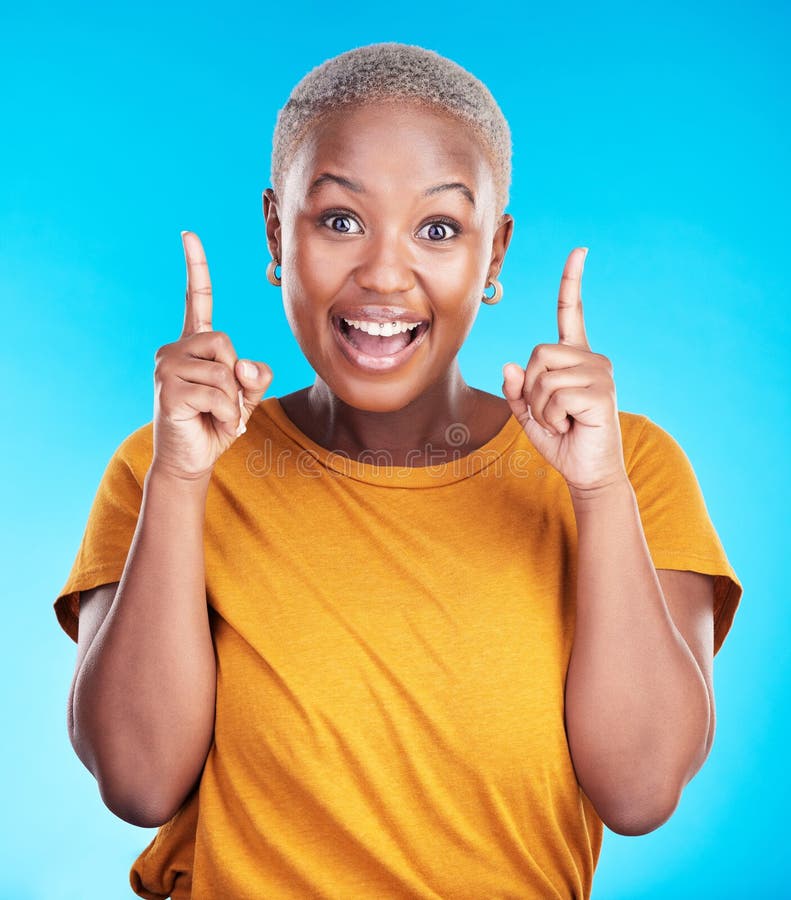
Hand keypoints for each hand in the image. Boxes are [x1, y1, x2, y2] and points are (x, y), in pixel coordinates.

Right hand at [151, 231, 272, 481]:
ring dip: (233, 401)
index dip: (195, 268)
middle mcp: (175, 349)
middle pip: (224, 341)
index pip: (195, 300)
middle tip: (226, 402)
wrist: (191, 459)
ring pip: (223, 371)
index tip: (188, 235)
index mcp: (194, 345)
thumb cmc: (216, 423)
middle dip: (236, 377)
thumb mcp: (246, 397)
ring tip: (219, 415)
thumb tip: (244, 367)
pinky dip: (227, 413)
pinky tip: (215, 423)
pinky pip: (216, 393)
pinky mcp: (168, 390)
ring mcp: (167, 368)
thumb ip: (255, 376)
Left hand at [501, 248, 626, 493]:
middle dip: (530, 388)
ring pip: (543, 375)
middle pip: (537, 353)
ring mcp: (600, 373)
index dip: (572, 282)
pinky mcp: (602, 393)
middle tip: (552, 413)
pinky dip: (551, 416)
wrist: (586, 471)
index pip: (572, 312)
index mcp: (574, 358)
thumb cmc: (561, 440)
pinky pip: (555, 395)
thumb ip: (516, 390)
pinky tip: (570, 425)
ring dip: (540, 407)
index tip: (580, 250)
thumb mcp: (528, 414)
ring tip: (563, 420)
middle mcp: (591, 359)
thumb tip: (509, 366)